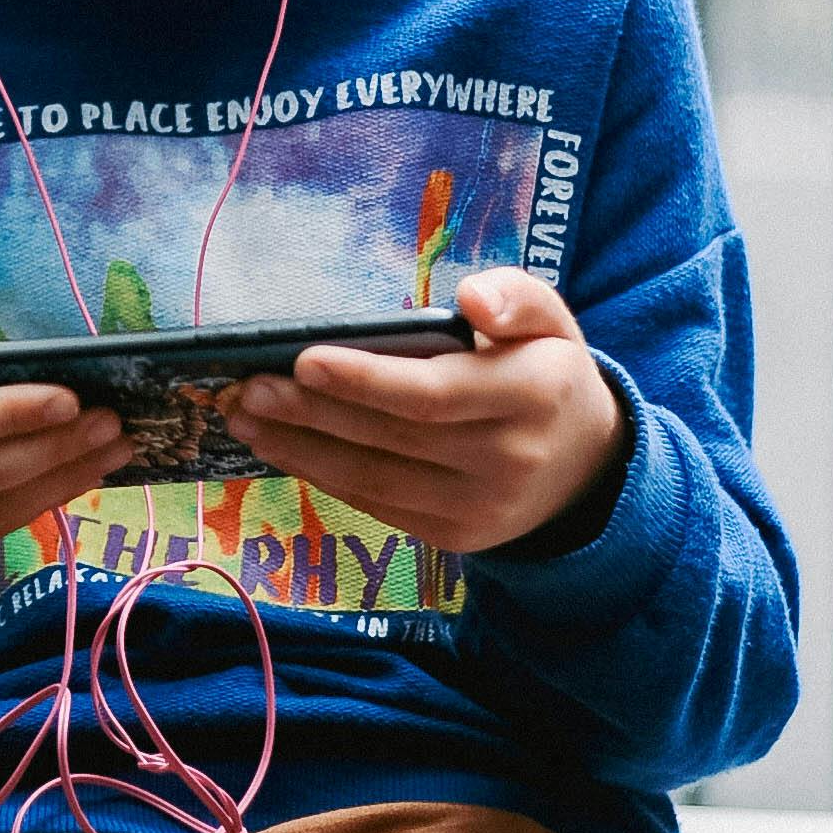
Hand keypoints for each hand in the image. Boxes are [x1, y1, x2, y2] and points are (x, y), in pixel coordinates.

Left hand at [238, 269, 629, 554]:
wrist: (585, 470)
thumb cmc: (547, 375)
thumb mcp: (551, 321)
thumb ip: (517, 296)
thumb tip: (473, 298)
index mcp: (531, 395)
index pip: (433, 394)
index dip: (365, 380)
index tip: (304, 359)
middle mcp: (506, 460)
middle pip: (390, 438)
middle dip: (310, 413)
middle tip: (248, 388)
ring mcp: (479, 509)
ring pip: (372, 480)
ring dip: (300, 450)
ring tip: (246, 417)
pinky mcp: (453, 537)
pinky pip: (376, 504)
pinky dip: (323, 475)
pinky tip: (283, 446)